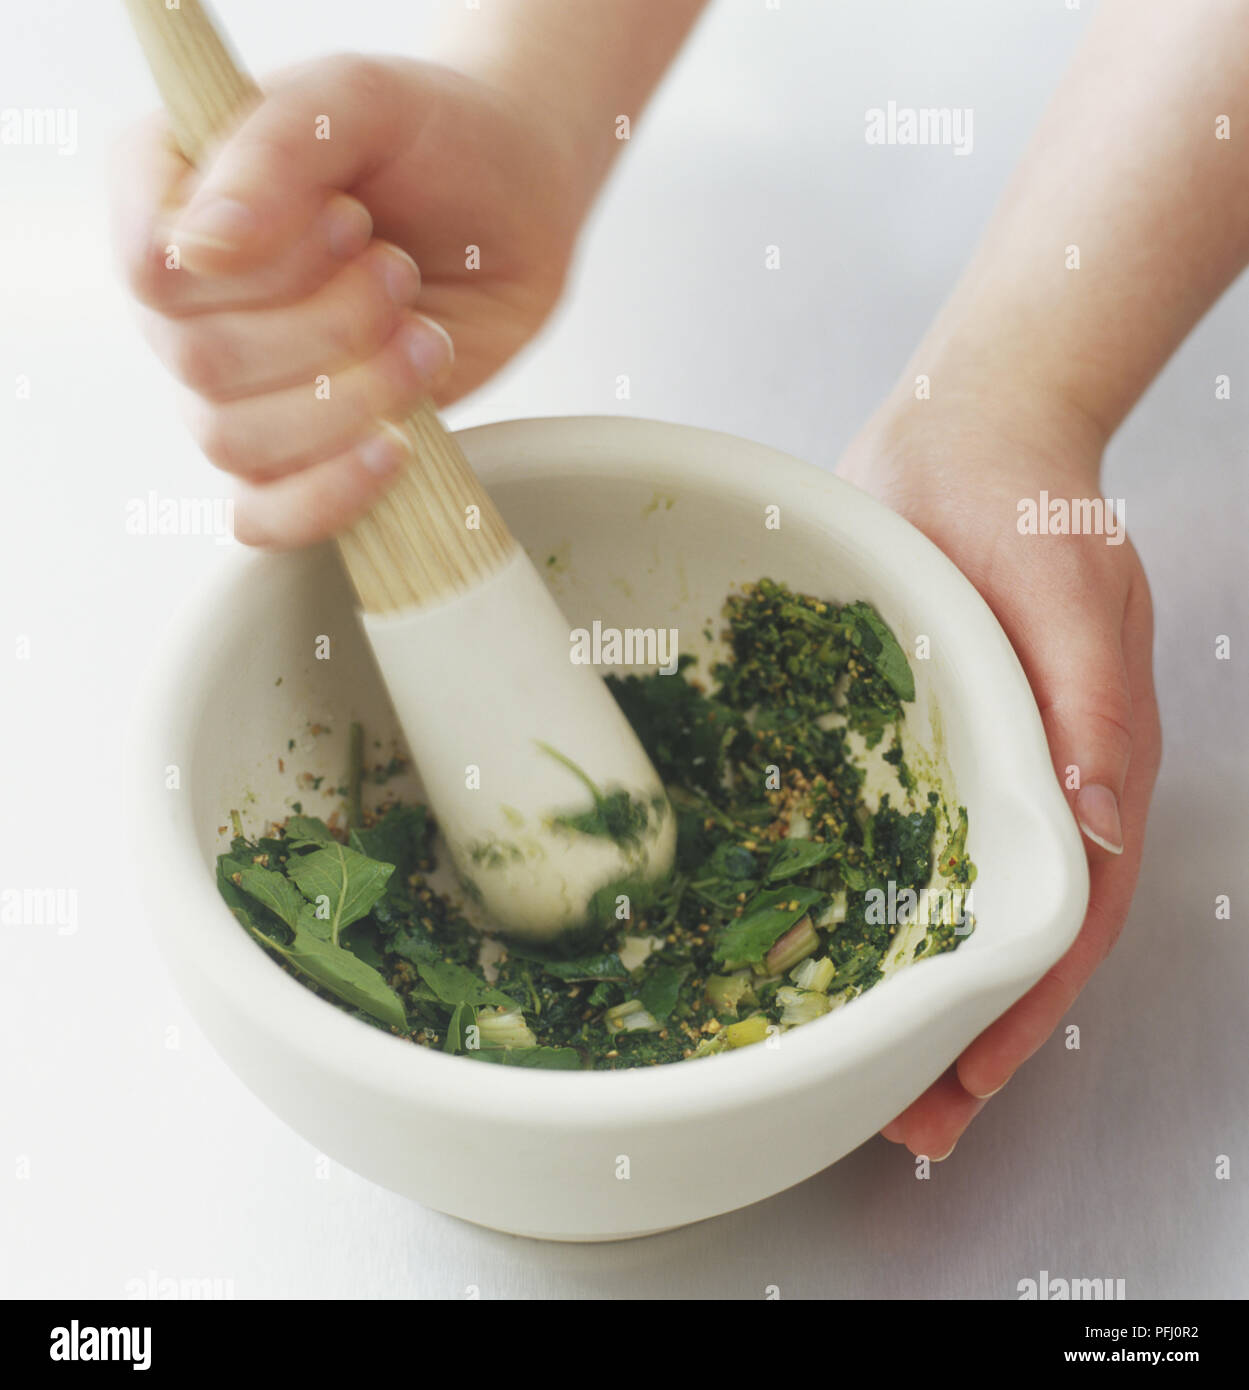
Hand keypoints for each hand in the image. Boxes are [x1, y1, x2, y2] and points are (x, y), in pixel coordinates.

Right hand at [111, 56, 587, 546]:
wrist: (513, 205)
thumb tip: (203, 243)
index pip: (154, 267)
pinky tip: (396, 448)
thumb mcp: (360, 99)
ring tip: (424, 337)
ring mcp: (236, 382)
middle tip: (400, 271)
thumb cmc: (432, 142)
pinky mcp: (298, 448)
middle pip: (202, 361)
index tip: (353, 216)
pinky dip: (323, 497)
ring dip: (350, 397)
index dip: (263, 266)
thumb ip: (276, 149)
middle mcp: (186, 299)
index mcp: (170, 196)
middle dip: (329, 325)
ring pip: (235, 440)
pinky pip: (263, 515)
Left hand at [838, 390, 1161, 1158]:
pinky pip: (881, 832)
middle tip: (899, 1121)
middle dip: (956, 1035)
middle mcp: (1025, 784)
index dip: (1017, 1013)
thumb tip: (1104, 825)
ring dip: (904, 987)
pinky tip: (812, 942)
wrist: (966, 432)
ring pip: (938, 900)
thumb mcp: (1074, 596)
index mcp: (1086, 772)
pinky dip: (856, 900)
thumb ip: (1094, 710)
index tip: (965, 1089)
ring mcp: (960, 765)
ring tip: (855, 1070)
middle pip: (1000, 936)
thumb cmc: (1035, 508)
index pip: (1063, 923)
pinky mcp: (900, 737)